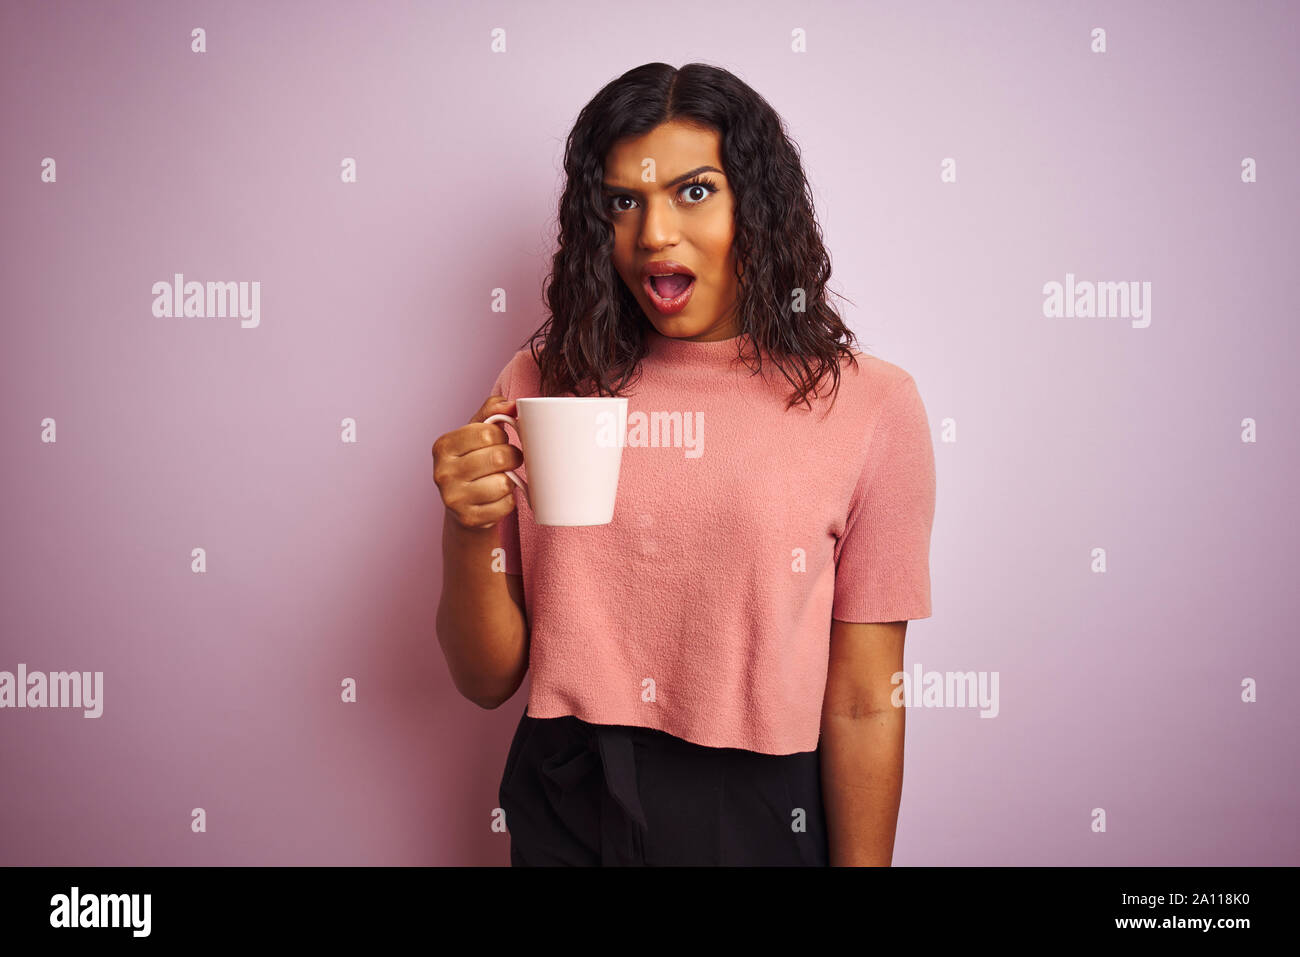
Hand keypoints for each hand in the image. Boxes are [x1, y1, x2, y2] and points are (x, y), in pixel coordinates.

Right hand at [432, 396, 524, 530]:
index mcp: (442, 446)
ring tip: (501, 478)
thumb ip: (492, 411)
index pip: (487, 432)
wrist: (463, 505)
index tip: (499, 441)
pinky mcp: (468, 519)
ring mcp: (453, 499)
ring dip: (510, 480)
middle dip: (511, 457)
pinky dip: (508, 501)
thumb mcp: (476, 433)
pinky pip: (505, 505)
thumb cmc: (473, 461)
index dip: (501, 436)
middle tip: (509, 460)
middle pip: (497, 457)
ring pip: (503, 483)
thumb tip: (512, 403)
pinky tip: (498, 498)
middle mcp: (442, 473)